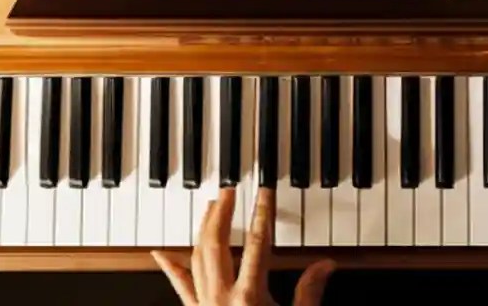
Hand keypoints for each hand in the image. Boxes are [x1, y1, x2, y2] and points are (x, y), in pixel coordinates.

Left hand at [152, 187, 335, 305]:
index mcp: (250, 298)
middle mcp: (222, 299)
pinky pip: (180, 288)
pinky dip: (171, 268)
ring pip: (197, 259)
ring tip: (209, 209)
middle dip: (222, 214)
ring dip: (202, 231)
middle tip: (228, 191)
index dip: (262, 214)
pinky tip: (162, 252)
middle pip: (217, 245)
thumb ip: (309, 293)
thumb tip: (325, 265)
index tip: (264, 193)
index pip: (258, 244)